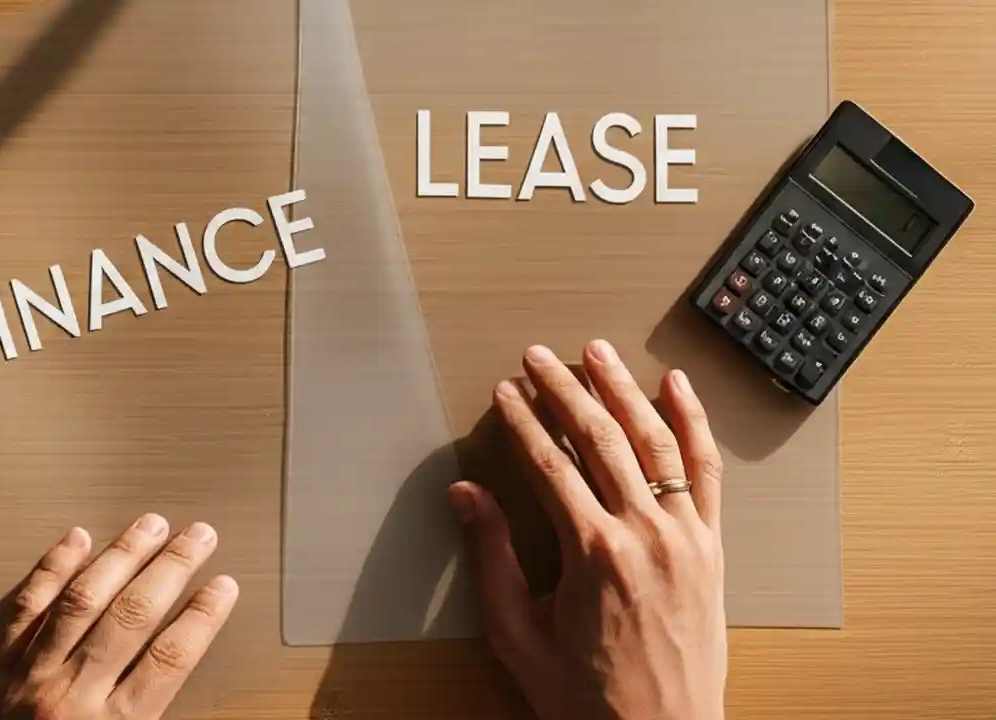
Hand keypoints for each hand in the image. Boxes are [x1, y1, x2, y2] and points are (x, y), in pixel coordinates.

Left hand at [0, 516, 238, 719]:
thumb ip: (149, 708)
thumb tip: (183, 650)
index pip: (170, 656)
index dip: (203, 615)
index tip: (224, 586)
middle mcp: (73, 698)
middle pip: (134, 615)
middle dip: (173, 567)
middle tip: (199, 537)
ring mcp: (29, 678)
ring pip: (82, 599)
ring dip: (122, 556)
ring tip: (151, 526)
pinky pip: (25, 608)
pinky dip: (52, 569)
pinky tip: (77, 540)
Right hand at [449, 340, 725, 719]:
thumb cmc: (587, 698)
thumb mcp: (518, 634)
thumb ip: (492, 557)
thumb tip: (466, 495)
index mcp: (592, 554)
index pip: (550, 464)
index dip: (522, 421)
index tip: (505, 392)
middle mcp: (644, 534)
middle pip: (600, 438)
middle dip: (564, 389)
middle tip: (538, 357)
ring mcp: (686, 537)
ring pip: (655, 441)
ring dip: (623, 389)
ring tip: (597, 352)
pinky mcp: (711, 547)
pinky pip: (707, 471)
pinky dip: (694, 422)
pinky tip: (676, 388)